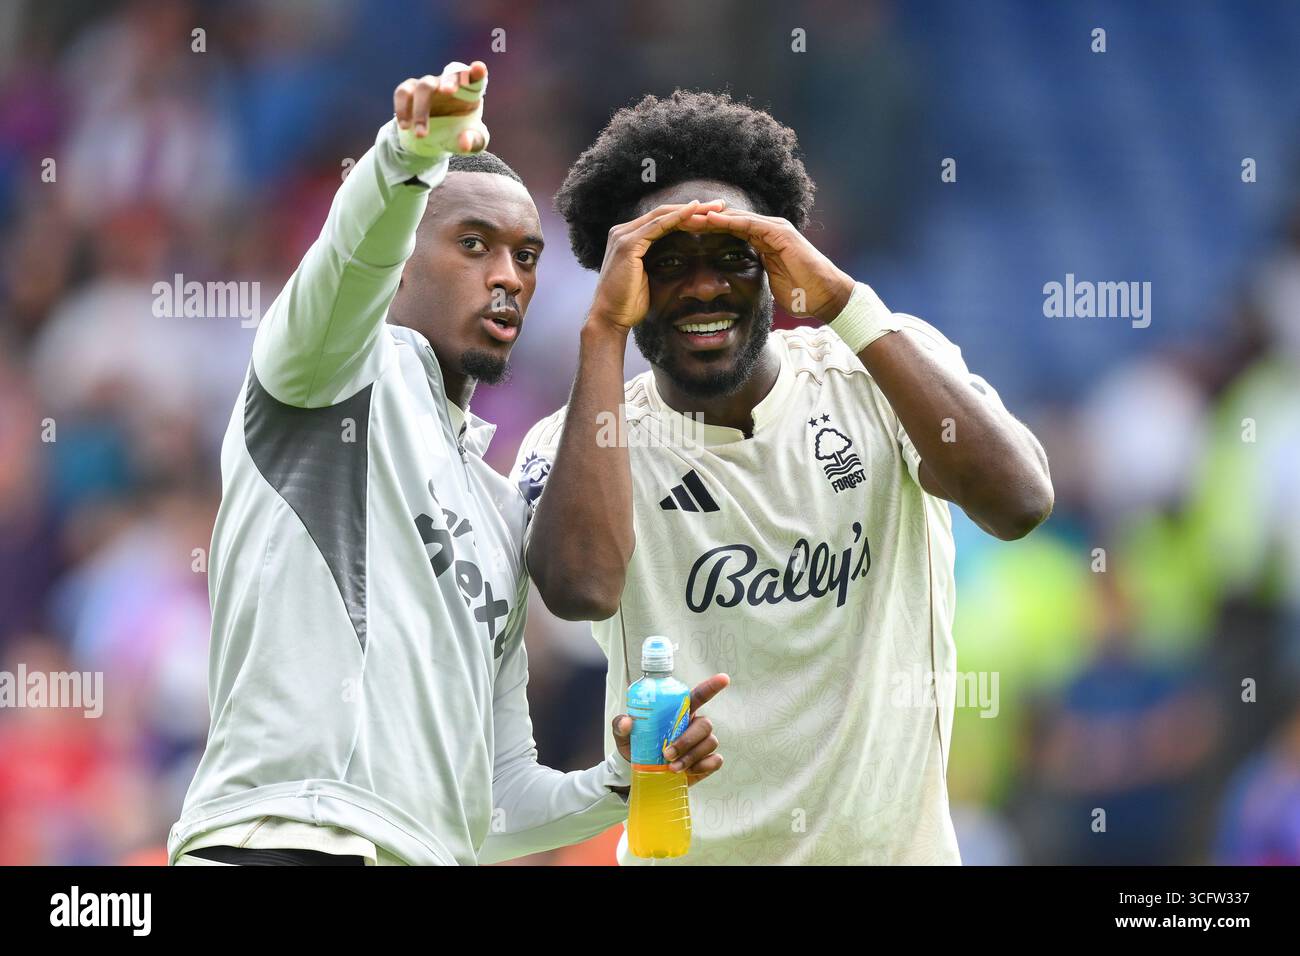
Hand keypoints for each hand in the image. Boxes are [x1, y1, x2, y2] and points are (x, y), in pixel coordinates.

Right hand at [392, 60, 488, 153]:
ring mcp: (428, 85)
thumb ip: (474, 142)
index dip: (477, 73)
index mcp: (470, 91)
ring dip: (421, 110)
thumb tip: (464, 143)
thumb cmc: (461, 133)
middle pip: (450, 74)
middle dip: (449, 81)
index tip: (479, 69)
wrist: (435, 137)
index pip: (475, 78)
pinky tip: (405, 126)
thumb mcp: (473, 142)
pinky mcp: (410, 91)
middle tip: (448, 91)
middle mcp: (449, 83)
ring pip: (424, 87)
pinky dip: (402, 109)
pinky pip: (403, 93)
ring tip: (421, 135)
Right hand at [587, 200, 727, 330]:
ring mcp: (623, 236)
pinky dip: (677, 218)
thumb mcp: (647, 276)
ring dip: (691, 210)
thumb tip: (678, 260)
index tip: (713, 214)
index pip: (662, 220)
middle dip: (694, 208)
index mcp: (628, 238)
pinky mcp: (628, 245)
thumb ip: (657, 261)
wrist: (611, 318)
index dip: (688, 215)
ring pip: (663, 215)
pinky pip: (658, 226)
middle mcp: (623, 231)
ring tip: (715, 207)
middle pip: (664, 212)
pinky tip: (695, 212)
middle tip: (720, 204)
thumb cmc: (630, 303)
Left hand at [612, 673, 729, 786]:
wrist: (637, 775)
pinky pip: (715, 761)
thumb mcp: (623, 735)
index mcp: (678, 712)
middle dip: (687, 740)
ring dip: (691, 756)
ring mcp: (701, 744)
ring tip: (671, 768)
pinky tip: (687, 772)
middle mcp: (693, 725)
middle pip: (705, 724)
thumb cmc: (635, 747)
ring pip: (710, 743)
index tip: (724, 678)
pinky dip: (703, 767)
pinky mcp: (705, 763)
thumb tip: (628, 722)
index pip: (699, 696)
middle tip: (666, 754)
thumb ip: (621, 724)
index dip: (712, 686)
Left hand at [680, 210, 854, 323]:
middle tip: (678, 217)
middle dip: (704, 218)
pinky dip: (729, 221)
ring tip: (688, 215)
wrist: (825, 295)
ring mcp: (775, 229)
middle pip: (730, 219)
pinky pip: (750, 225)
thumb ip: (757, 271)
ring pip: (736, 218)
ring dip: (711, 216)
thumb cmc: (801, 292)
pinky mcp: (780, 234)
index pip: (730, 230)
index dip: (707, 229)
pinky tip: (711, 219)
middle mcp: (768, 229)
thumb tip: (741, 279)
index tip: (684, 230)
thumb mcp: (770, 280)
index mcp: (764, 240)